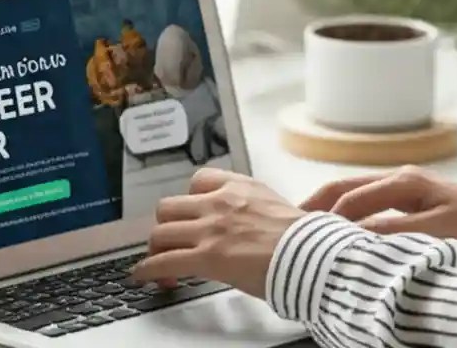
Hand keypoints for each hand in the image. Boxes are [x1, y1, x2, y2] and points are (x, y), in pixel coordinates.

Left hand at [131, 167, 305, 297]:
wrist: (313, 255)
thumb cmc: (306, 239)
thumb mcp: (278, 208)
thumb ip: (255, 210)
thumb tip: (252, 225)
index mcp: (241, 187)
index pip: (199, 181)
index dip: (188, 200)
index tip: (188, 213)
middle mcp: (221, 202)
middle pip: (170, 206)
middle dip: (166, 226)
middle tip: (170, 241)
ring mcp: (212, 228)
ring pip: (160, 232)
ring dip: (155, 249)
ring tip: (157, 262)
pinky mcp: (207, 256)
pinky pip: (164, 260)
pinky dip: (147, 269)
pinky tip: (143, 276)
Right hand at [300, 165, 456, 254]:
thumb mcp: (439, 229)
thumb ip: (399, 231)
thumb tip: (358, 235)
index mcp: (404, 181)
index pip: (354, 198)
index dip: (330, 217)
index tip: (309, 234)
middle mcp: (399, 177)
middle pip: (346, 186)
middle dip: (317, 203)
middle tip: (291, 222)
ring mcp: (402, 185)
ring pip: (354, 190)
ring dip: (330, 205)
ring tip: (306, 223)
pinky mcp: (407, 197)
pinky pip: (367, 199)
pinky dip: (346, 210)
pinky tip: (339, 224)